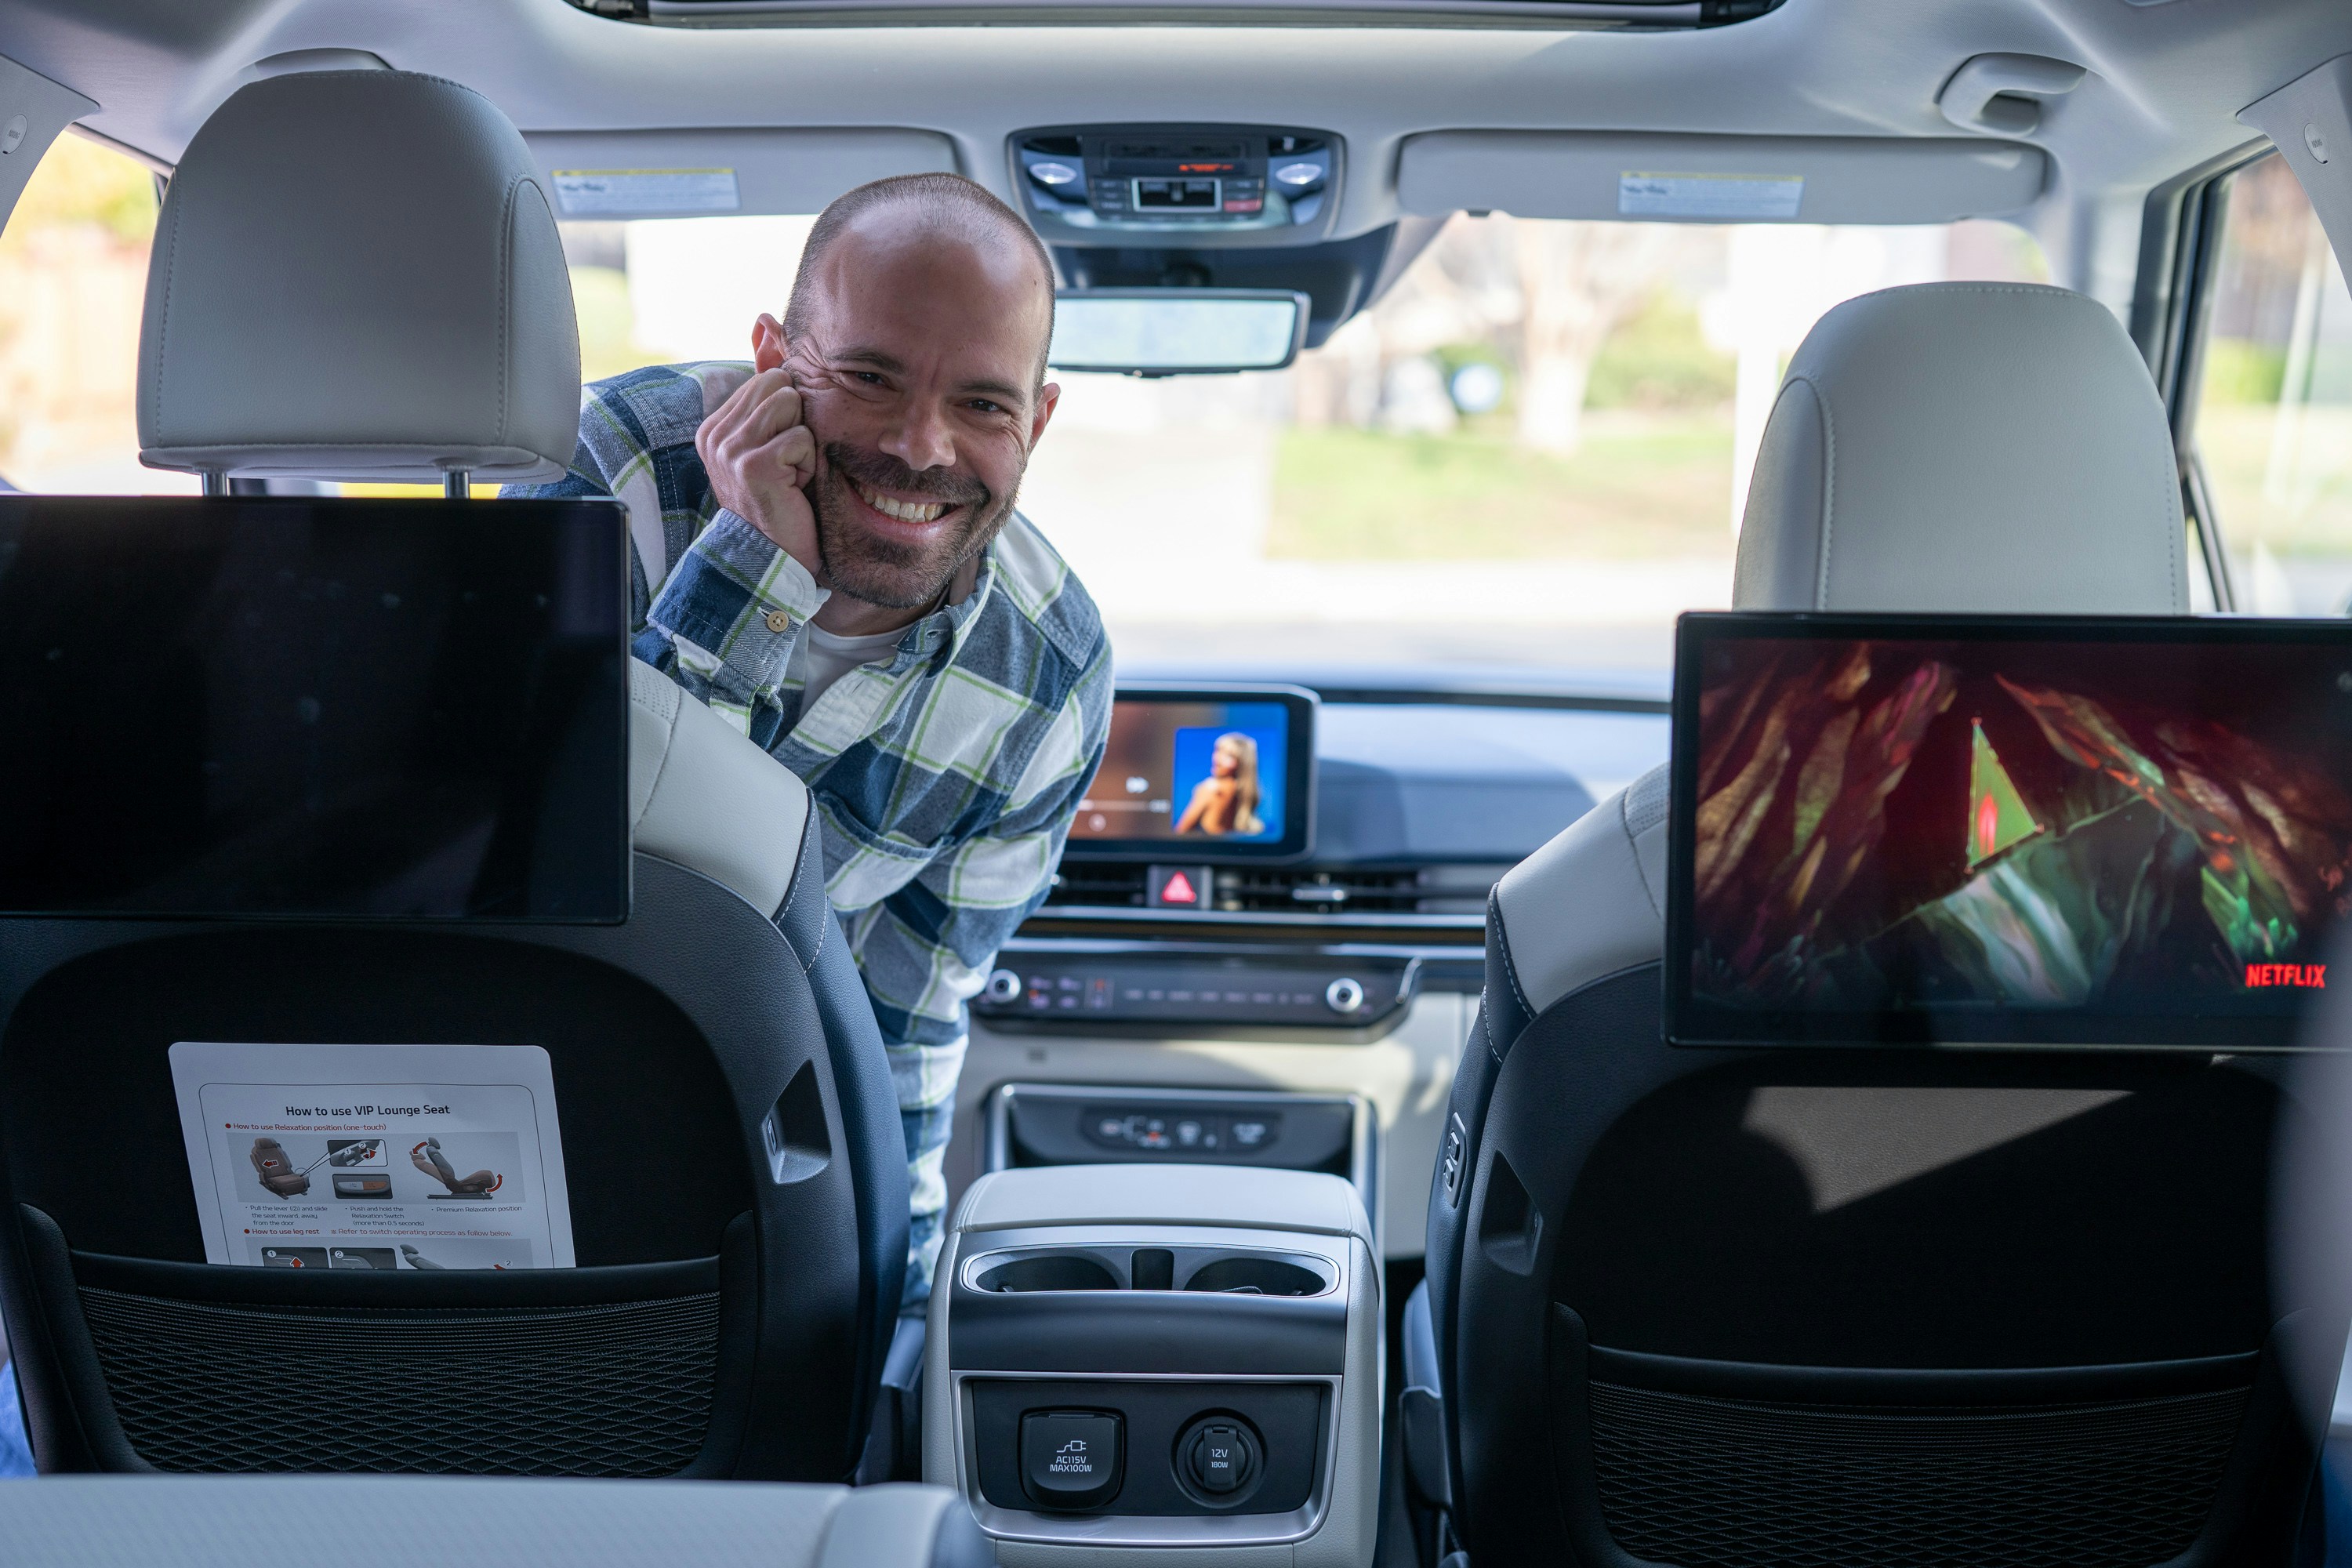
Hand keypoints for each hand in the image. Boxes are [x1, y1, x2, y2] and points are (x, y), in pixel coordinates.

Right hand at [696, 312, 819, 570]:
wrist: (775, 559)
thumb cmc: (782, 499)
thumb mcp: (774, 435)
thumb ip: (766, 378)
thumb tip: (764, 320)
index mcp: (715, 424)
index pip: (769, 379)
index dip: (790, 416)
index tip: (781, 456)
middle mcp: (714, 433)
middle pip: (781, 386)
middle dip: (798, 424)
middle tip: (789, 466)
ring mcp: (729, 448)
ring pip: (791, 405)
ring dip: (804, 443)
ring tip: (791, 474)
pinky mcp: (752, 464)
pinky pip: (801, 436)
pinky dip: (808, 463)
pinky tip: (794, 488)